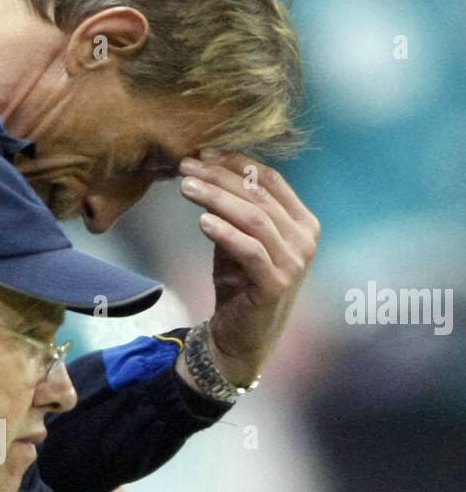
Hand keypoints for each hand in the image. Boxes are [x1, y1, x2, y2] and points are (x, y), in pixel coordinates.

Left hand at [176, 150, 319, 387]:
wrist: (242, 339)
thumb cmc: (241, 286)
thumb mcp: (237, 242)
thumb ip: (232, 211)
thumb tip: (205, 170)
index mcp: (301, 222)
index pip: (270, 180)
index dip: (236, 162)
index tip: (203, 153)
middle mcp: (304, 239)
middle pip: (259, 195)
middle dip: (219, 177)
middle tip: (186, 166)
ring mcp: (294, 262)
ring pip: (254, 218)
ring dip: (216, 198)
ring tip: (186, 187)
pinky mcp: (277, 284)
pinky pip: (249, 250)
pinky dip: (225, 233)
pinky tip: (202, 222)